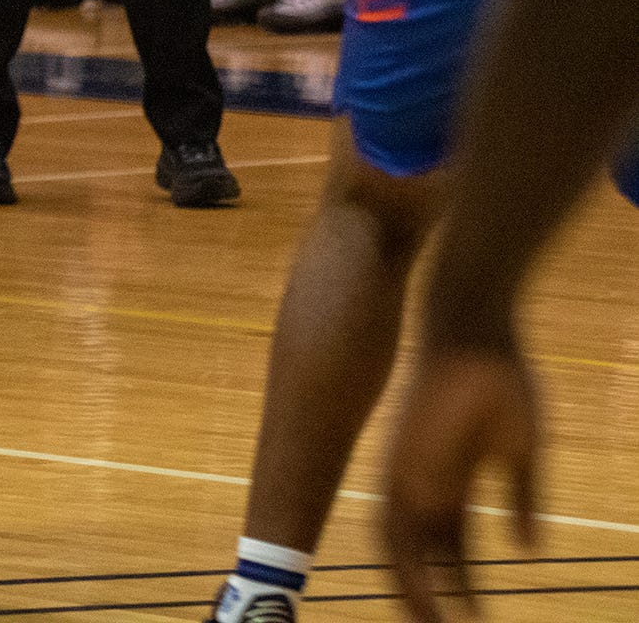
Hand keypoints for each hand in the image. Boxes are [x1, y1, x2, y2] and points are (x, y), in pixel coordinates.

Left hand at [382, 347, 541, 622]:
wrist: (471, 329)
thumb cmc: (499, 380)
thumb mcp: (520, 448)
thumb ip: (521, 495)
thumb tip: (528, 546)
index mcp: (442, 476)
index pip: (440, 543)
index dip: (445, 579)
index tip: (462, 616)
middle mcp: (418, 478)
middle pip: (414, 552)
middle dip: (423, 595)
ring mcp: (408, 470)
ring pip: (400, 546)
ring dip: (415, 589)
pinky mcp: (403, 460)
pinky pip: (395, 523)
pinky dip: (408, 563)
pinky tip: (433, 593)